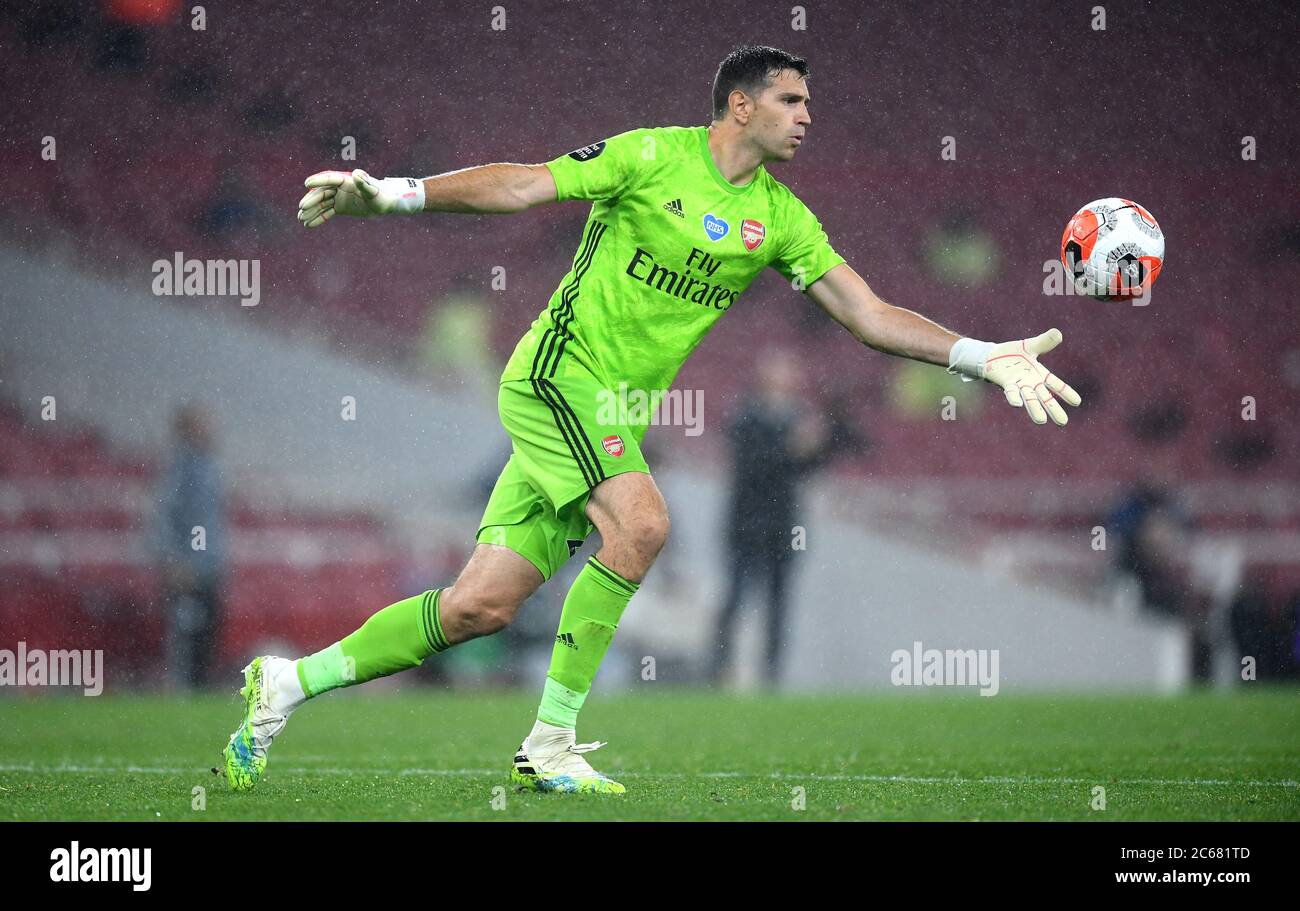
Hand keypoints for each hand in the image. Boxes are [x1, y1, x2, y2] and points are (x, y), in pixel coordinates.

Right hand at [297, 169, 420, 227]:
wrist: (384, 203)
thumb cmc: (381, 195)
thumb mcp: (373, 191)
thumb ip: (364, 183)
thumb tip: (356, 173)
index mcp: (346, 180)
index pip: (329, 179)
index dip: (318, 181)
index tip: (306, 184)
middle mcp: (339, 188)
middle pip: (322, 193)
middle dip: (311, 200)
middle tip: (302, 208)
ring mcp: (338, 198)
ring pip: (322, 204)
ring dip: (311, 211)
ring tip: (300, 219)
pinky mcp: (339, 207)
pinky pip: (326, 213)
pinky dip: (318, 218)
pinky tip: (308, 225)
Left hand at [982, 328, 1081, 425]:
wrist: (991, 356)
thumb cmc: (1012, 354)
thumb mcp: (1030, 346)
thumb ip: (1044, 342)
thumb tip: (1058, 333)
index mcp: (1039, 374)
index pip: (1056, 385)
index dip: (1066, 392)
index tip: (1077, 402)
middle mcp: (1031, 383)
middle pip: (1045, 397)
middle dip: (1053, 409)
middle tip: (1062, 422)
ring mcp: (1019, 385)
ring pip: (1029, 399)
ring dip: (1034, 409)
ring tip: (1041, 421)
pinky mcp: (1006, 383)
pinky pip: (1011, 392)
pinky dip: (1014, 398)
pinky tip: (1017, 405)